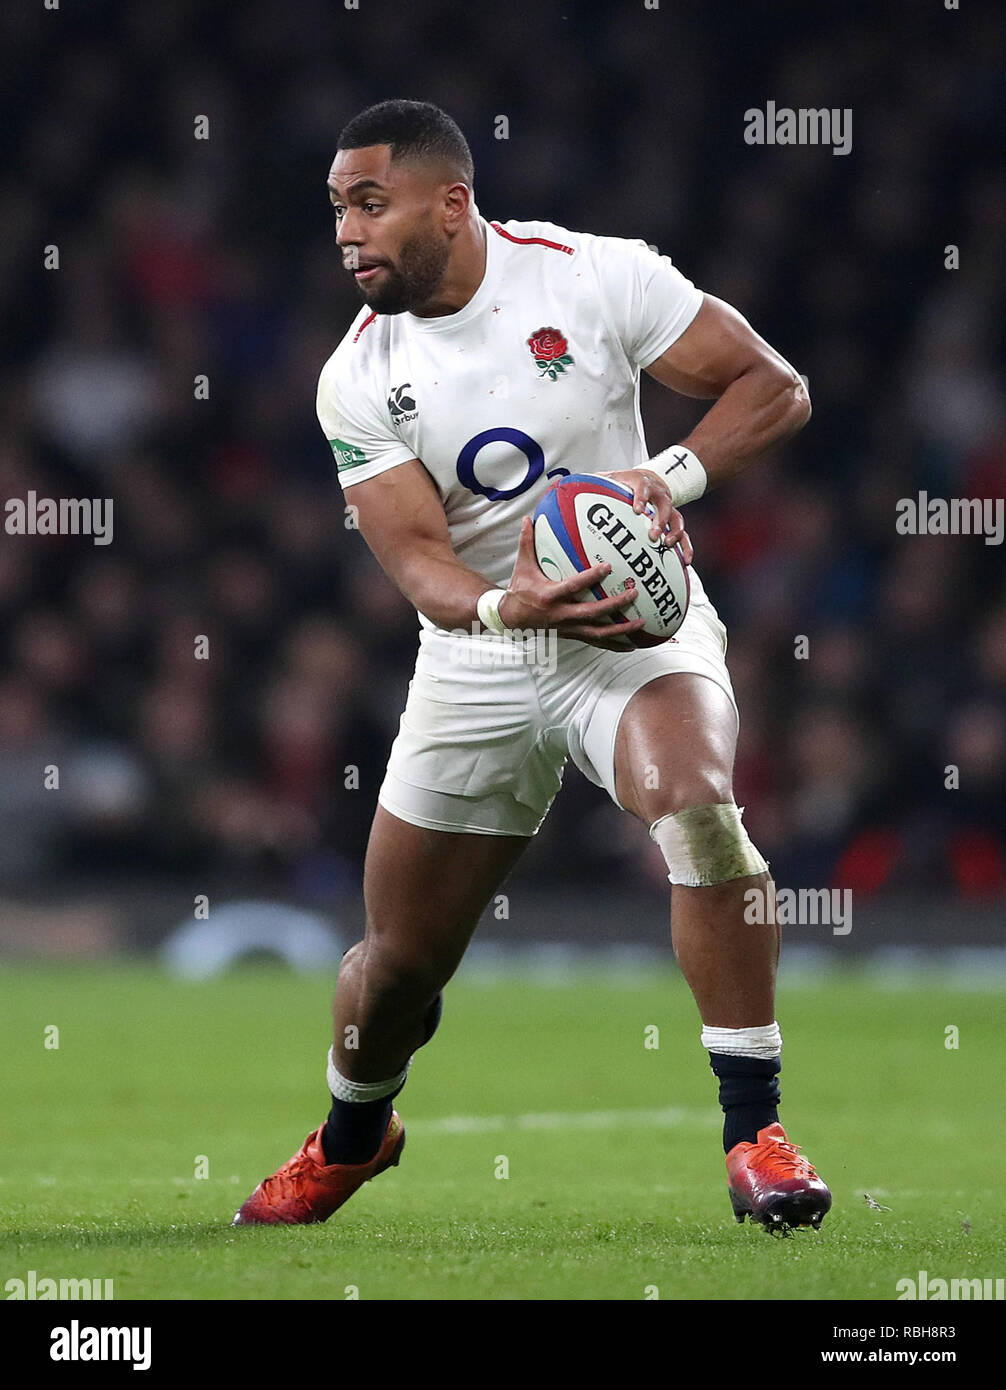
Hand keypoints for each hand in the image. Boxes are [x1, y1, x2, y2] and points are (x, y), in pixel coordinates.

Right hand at [499, 517, 645, 650]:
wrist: (512, 619)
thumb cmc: (519, 589)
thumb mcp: (522, 567)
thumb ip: (527, 543)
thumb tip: (528, 518)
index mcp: (550, 596)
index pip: (574, 586)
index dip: (591, 577)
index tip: (608, 567)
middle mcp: (561, 615)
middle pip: (592, 612)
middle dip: (614, 604)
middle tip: (634, 593)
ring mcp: (568, 628)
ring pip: (598, 632)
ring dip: (621, 629)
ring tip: (641, 622)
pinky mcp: (572, 635)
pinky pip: (596, 642)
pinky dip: (614, 644)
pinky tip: (632, 644)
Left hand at [595, 468, 692, 564]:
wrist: (648, 479)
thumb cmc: (625, 483)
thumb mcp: (610, 478)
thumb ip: (595, 482)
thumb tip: (569, 484)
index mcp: (642, 483)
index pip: (643, 488)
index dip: (641, 498)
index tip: (637, 509)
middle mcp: (659, 494)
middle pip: (664, 505)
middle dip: (660, 520)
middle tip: (653, 535)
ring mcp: (669, 508)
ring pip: (677, 519)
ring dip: (674, 533)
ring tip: (666, 545)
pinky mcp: (673, 521)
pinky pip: (684, 534)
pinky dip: (686, 547)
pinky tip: (685, 561)